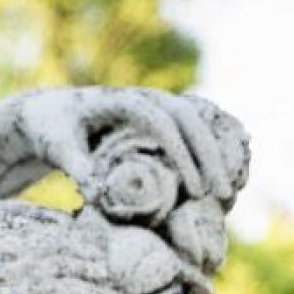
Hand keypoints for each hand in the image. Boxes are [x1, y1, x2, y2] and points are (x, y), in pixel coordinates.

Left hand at [18, 86, 235, 203]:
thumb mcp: (58, 147)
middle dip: (211, 156)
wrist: (54, 112)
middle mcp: (148, 97)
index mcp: (125, 101)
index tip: (197, 190)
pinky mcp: (165, 118)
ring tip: (234, 189)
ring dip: (222, 150)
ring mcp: (160, 104)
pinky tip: (239, 168)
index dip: (184, 155)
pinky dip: (222, 142)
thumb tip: (97, 192)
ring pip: (204, 119)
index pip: (164, 123)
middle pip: (193, 119)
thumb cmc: (54, 130)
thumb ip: (77, 167)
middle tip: (223, 196)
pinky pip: (203, 124)